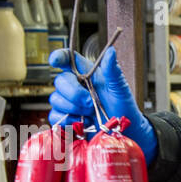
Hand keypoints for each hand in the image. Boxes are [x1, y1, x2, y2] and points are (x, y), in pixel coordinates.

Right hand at [48, 48, 157, 162]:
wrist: (126, 130)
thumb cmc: (123, 106)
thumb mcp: (120, 88)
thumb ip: (113, 70)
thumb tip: (111, 51)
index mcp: (86, 73)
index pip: (68, 59)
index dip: (58, 56)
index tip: (55, 61)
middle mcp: (75, 86)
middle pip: (59, 81)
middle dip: (74, 93)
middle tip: (91, 102)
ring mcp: (69, 102)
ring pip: (55, 99)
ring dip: (74, 108)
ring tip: (91, 113)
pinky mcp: (66, 119)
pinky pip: (55, 117)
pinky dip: (68, 121)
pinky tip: (83, 123)